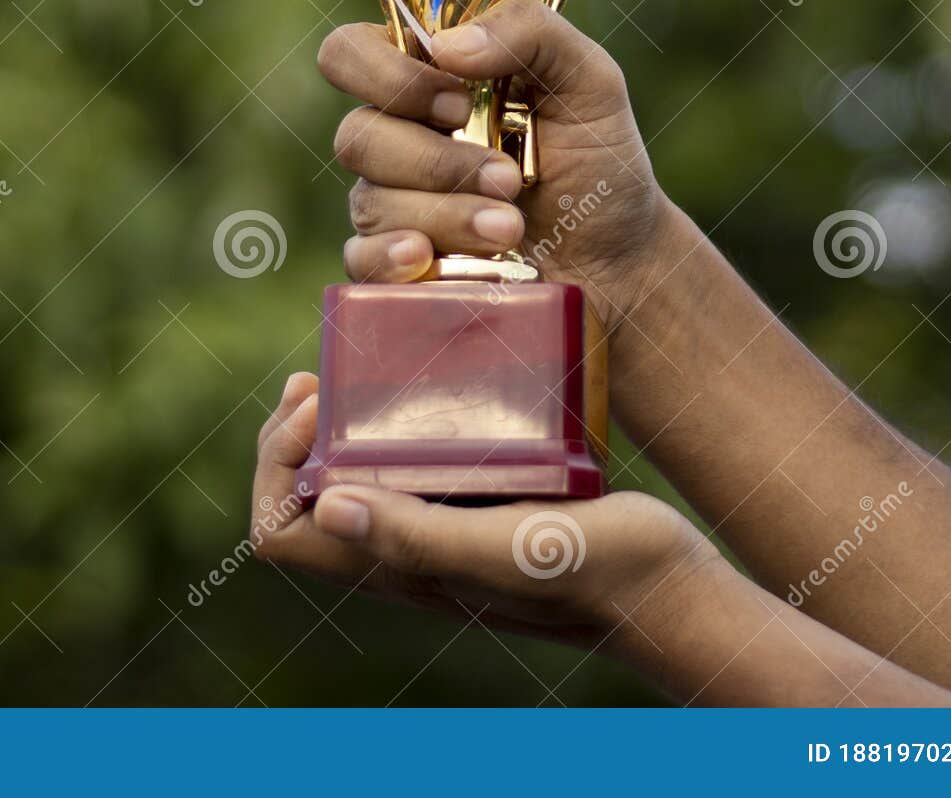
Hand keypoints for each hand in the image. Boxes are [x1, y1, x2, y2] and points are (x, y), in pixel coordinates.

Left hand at [251, 373, 707, 650]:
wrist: (674, 587)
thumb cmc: (597, 572)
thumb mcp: (508, 548)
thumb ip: (419, 535)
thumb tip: (323, 501)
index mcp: (395, 568)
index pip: (281, 530)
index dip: (276, 462)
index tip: (320, 403)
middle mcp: (404, 550)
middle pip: (305, 492)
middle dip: (298, 430)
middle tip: (328, 373)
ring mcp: (440, 525)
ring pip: (354, 472)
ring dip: (341, 419)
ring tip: (365, 363)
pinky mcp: (479, 499)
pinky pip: (411, 459)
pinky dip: (399, 417)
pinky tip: (436, 374)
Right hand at [317, 0, 669, 328]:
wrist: (618, 260)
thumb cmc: (598, 163)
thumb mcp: (588, 79)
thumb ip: (527, 31)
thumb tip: (445, 47)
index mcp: (429, 80)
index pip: (349, 53)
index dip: (387, 75)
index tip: (458, 103)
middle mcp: (398, 138)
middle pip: (356, 136)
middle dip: (436, 162)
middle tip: (508, 179)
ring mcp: (391, 204)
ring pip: (371, 202)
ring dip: (448, 215)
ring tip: (512, 229)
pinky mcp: (397, 265)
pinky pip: (361, 261)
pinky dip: (394, 260)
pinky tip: (431, 260)